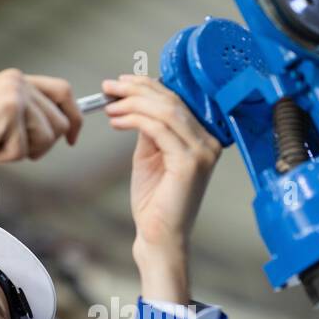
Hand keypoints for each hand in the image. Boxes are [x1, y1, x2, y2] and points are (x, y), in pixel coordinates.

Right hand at [0, 69, 82, 162]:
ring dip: (21, 151)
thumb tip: (58, 130)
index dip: (74, 117)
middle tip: (12, 148)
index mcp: (17, 80)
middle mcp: (19, 83)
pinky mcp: (8, 113)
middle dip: (42, 145)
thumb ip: (24, 113)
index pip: (63, 92)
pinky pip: (23, 150)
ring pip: (46, 138)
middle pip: (60, 123)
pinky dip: (4, 158)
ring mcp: (14, 96)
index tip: (72, 138)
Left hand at [102, 74, 221, 302]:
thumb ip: (149, 128)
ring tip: (109, 105)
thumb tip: (135, 101)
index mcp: (203, 139)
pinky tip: (116, 121)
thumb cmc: (154, 201)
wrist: (159, 236)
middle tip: (110, 87)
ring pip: (165, 111)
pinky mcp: (189, 163)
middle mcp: (209, 142)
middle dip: (137, 89)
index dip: (147, 86)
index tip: (121, 82)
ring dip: (132, 103)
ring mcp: (202, 152)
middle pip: (172, 101)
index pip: (177, 100)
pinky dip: (134, 119)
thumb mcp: (150, 155)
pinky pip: (158, 129)